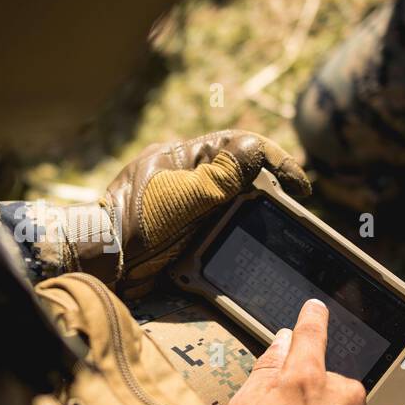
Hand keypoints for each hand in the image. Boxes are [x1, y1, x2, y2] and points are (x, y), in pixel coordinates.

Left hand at [73, 130, 309, 297]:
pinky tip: (249, 245)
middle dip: (270, 188)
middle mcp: (188, 174)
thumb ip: (222, 175)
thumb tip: (257, 152)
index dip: (276, 162)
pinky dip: (237, 232)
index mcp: (187, 155)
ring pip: (234, 199)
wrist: (103, 258)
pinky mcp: (184, 229)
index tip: (301, 187)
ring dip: (255, 213)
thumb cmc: (137, 221)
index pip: (241, 146)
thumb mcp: (184, 196)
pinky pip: (219, 224)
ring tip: (277, 230)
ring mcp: (186, 201)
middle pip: (242, 172)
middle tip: (293, 209)